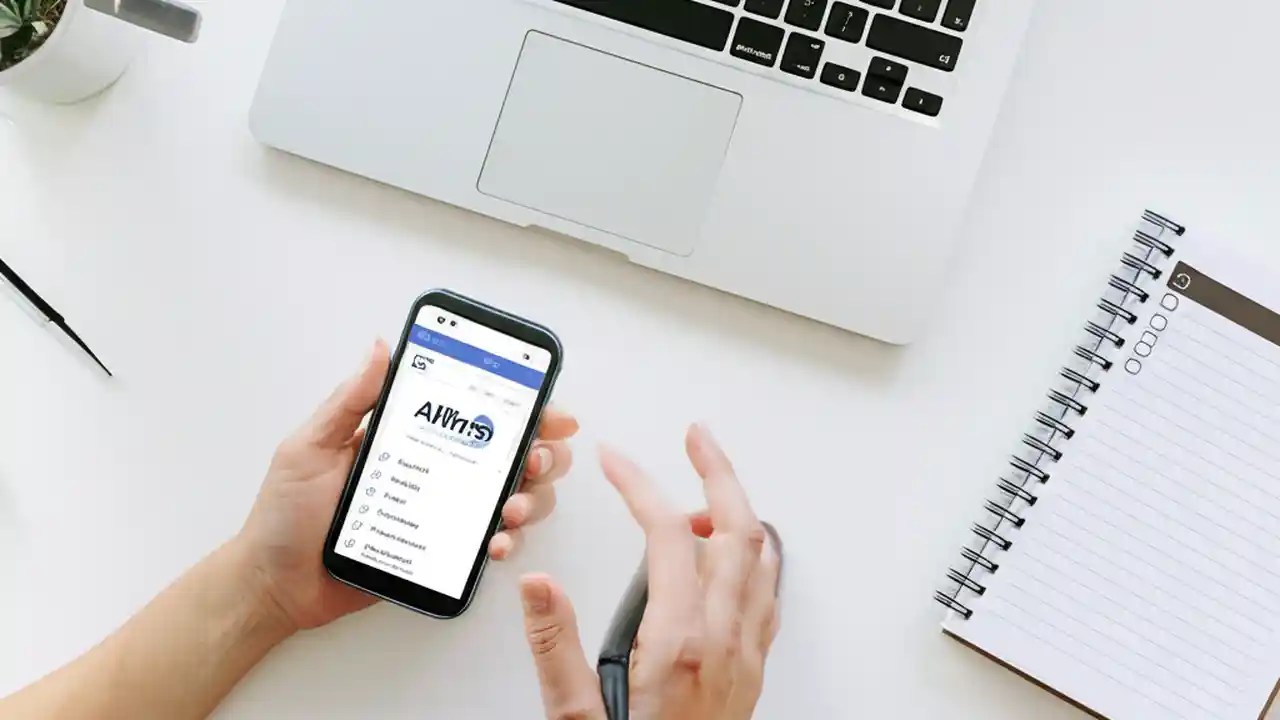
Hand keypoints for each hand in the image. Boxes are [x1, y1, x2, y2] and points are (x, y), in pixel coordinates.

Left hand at [237, 339, 578, 630]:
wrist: (275, 584)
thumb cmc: (286, 514)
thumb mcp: (312, 445)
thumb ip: (351, 400)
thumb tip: (380, 348)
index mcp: (412, 436)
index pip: (476, 412)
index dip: (523, 408)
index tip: (550, 411)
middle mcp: (438, 470)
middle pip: (513, 453)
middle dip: (542, 453)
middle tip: (532, 460)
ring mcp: (444, 513)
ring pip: (517, 497)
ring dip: (531, 498)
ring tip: (512, 508)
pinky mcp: (443, 554)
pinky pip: (492, 543)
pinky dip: (508, 542)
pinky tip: (497, 542)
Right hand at [517, 424, 781, 719]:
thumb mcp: (575, 719)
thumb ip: (554, 647)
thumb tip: (538, 584)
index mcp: (683, 644)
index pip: (669, 536)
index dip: (641, 485)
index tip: (617, 462)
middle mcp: (727, 642)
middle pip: (738, 530)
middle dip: (717, 471)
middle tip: (695, 437)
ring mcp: (748, 657)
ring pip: (763, 559)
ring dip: (740, 511)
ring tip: (708, 487)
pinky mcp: (753, 674)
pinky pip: (767, 595)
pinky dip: (753, 557)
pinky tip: (735, 556)